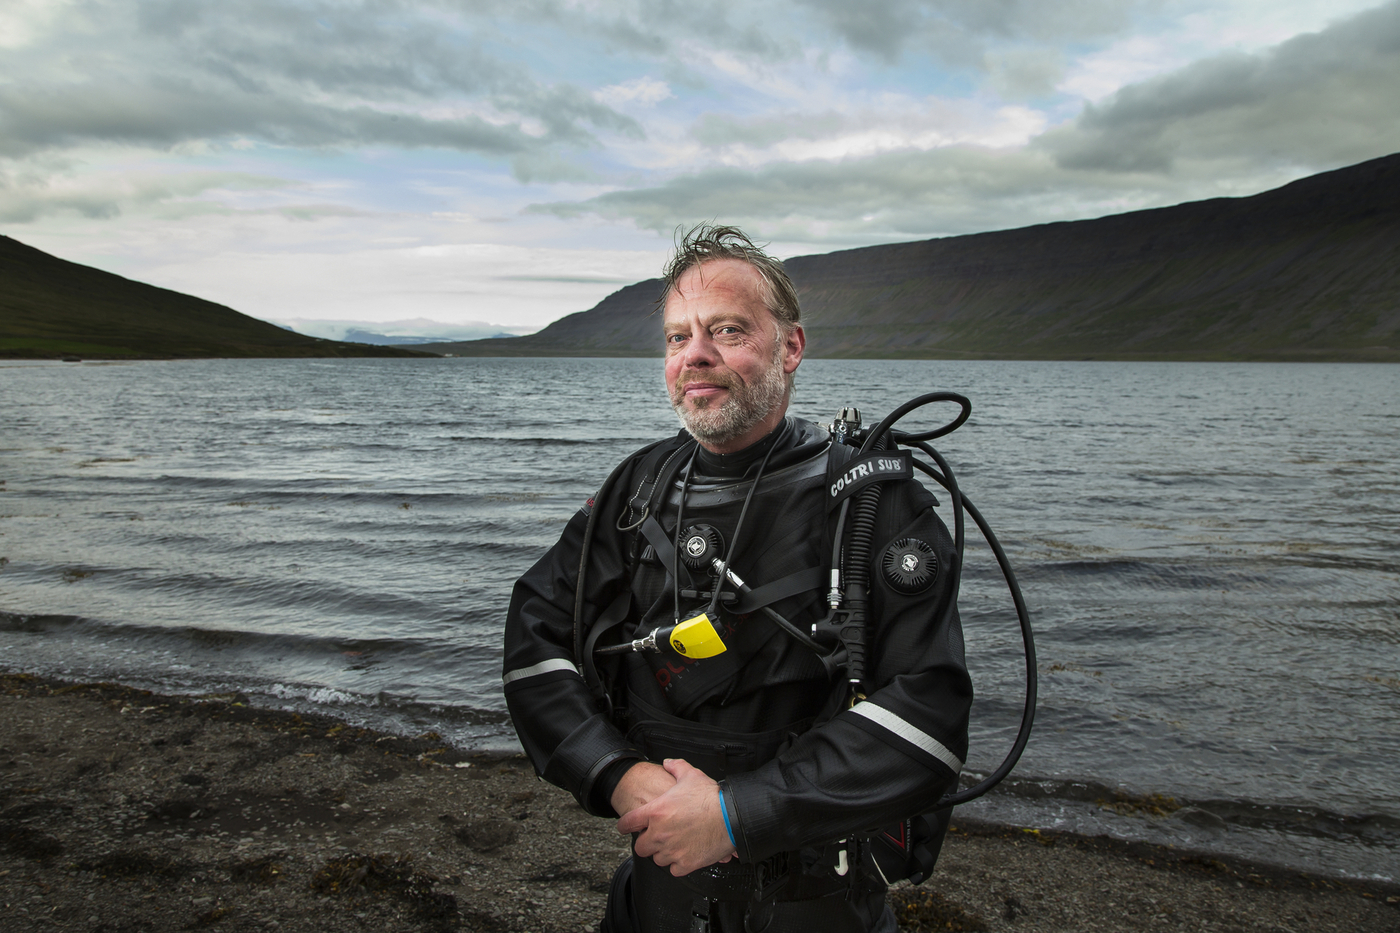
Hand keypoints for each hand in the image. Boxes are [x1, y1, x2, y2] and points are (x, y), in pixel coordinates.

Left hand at [615, 758, 737, 875]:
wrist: (731, 817)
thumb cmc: (712, 798)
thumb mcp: (691, 775)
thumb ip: (676, 767)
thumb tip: (668, 763)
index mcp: (656, 812)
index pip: (628, 823)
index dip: (625, 825)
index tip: (627, 827)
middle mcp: (660, 834)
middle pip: (641, 847)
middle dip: (647, 842)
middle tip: (656, 837)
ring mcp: (672, 851)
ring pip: (657, 859)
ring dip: (662, 853)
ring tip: (673, 845)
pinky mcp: (685, 863)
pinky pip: (673, 869)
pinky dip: (677, 864)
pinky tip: (684, 854)